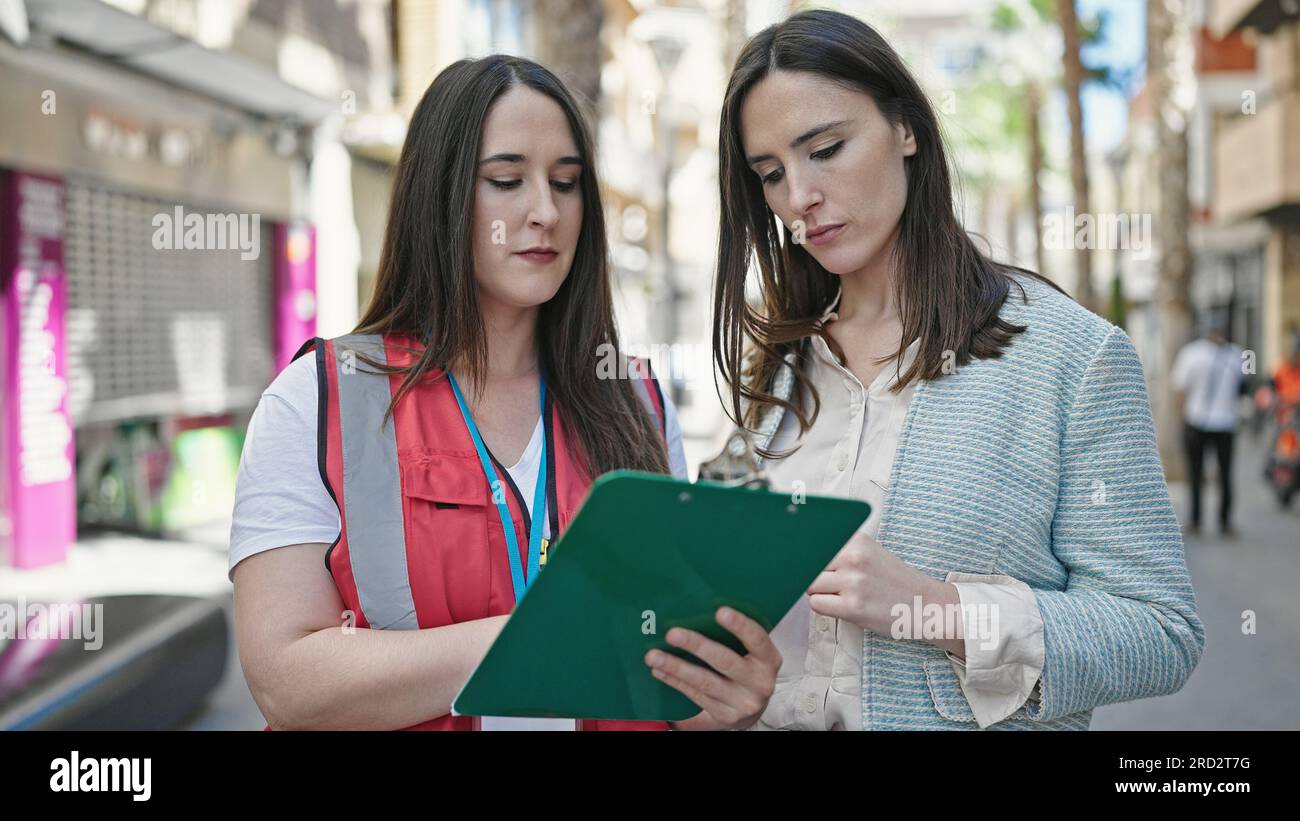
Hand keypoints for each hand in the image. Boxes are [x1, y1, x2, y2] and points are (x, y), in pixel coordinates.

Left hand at [644, 606, 780, 730]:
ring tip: (653, 656)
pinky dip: (675, 681)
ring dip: (676, 667)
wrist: (751, 709)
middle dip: (696, 645)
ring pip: (705, 682)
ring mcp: (742, 702)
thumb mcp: (752, 654)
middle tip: (672, 634)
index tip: (720, 611)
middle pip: (725, 661)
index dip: (740, 625)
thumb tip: (697, 607)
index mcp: (769, 659)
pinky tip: (659, 670)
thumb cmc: (746, 668)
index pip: (757, 639)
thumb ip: (736, 637)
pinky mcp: (725, 716)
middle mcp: (760, 682)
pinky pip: (695, 695)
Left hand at [807, 531, 964, 656]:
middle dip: (814, 576)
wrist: (925, 604)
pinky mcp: (853, 606)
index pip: (812, 544)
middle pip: (807, 565)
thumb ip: (841, 551)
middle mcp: (853, 557)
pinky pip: (816, 604)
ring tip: (840, 595)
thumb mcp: (869, 553)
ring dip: (819, 593)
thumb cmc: (894, 581)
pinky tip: (842, 607)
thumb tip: (800, 555)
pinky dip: (824, 608)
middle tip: (832, 585)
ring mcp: (853, 581)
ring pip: (809, 585)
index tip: (806, 562)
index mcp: (856, 540)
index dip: (808, 557)